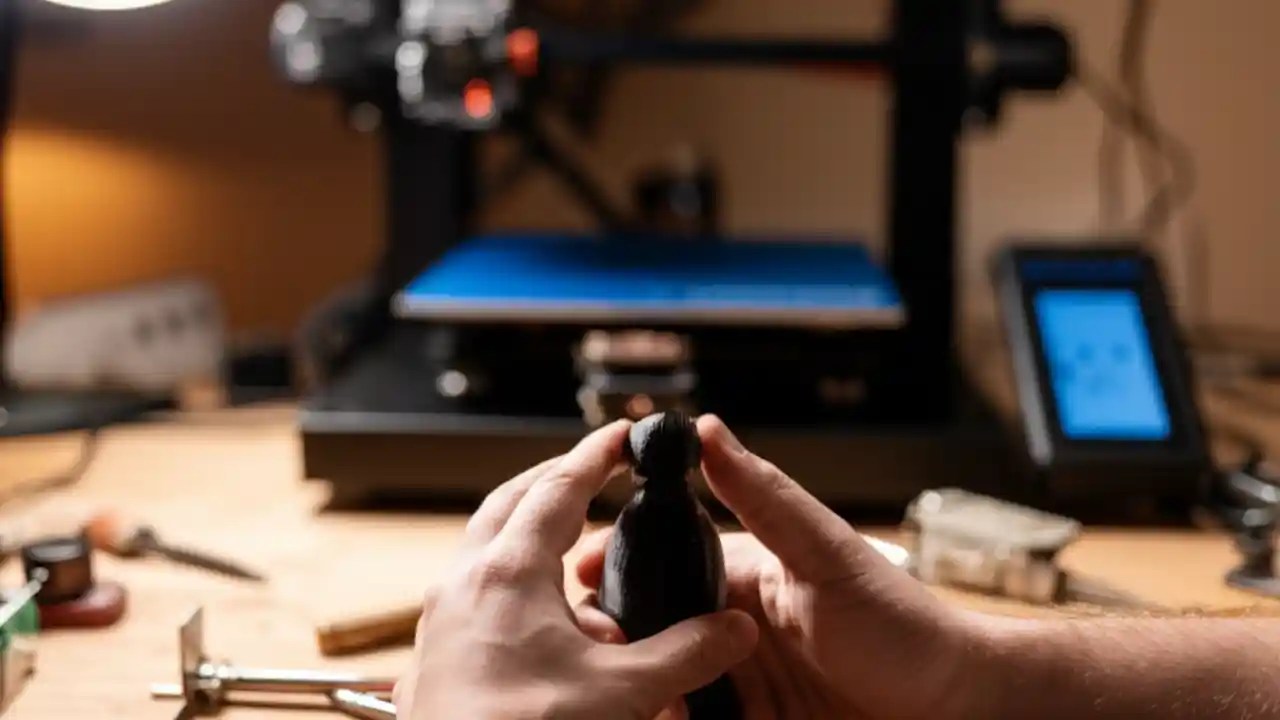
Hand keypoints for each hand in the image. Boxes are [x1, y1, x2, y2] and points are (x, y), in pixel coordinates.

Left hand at [394, 420, 759, 719]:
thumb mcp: (622, 694)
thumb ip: (685, 653)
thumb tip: (734, 628)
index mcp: (508, 573)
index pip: (558, 488)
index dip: (597, 456)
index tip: (622, 436)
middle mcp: (465, 584)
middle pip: (512, 503)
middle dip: (556, 480)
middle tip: (596, 472)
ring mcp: (443, 619)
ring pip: (488, 548)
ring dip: (532, 534)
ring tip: (577, 552)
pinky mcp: (437, 655)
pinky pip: (477, 594)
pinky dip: (514, 583)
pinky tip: (545, 621)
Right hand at [577, 416, 985, 719]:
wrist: (955, 708)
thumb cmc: (902, 623)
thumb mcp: (826, 554)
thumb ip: (765, 498)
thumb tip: (708, 428)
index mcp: (741, 580)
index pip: (659, 569)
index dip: (612, 573)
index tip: (571, 580)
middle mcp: (730, 632)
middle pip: (651, 636)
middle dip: (616, 646)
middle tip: (591, 658)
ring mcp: (739, 686)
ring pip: (664, 687)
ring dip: (638, 693)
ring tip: (619, 699)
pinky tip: (653, 719)